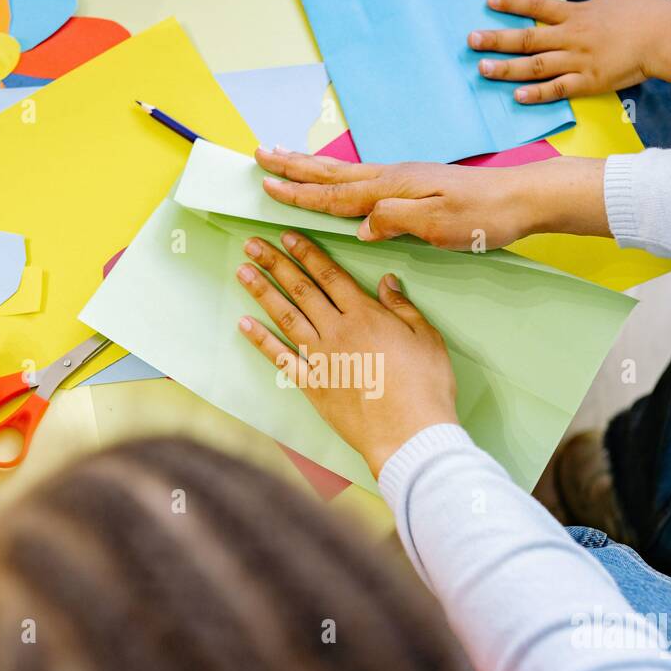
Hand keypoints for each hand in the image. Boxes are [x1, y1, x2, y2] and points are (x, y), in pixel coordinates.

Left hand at [235, 231, 456, 476]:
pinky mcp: (314, 387)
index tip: (288, 237)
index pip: (330, 275)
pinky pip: (281, 360)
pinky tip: (245, 325)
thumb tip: (387, 281)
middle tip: (252, 245)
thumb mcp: (427, 338)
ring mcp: (322, 359)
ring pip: (286, 318)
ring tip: (243, 272)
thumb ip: (403, 308)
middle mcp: (338, 331)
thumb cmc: (426, 386)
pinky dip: (261, 342)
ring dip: (262, 293)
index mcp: (366, 315)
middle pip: (302, 290)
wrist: (409, 433)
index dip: (307, 253)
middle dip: (276, 264)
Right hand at [257, 146, 607, 247]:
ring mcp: (404, 180)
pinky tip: (336, 180)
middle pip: (332, 175)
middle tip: (260, 155)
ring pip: (345, 174)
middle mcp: (393, 178)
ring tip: (284, 158)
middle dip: (295, 168)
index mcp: (393, 188)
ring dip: (311, 168)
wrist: (522, 198)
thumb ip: (395, 220)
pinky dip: (338, 178)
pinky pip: (363, 180)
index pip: (336, 194)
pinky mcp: (414, 186)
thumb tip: (358, 226)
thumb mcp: (439, 224)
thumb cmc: (484, 216)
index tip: (267, 185)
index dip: (300, 193)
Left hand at [470, 0, 670, 102]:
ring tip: (482, 69)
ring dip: (507, 68)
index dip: (513, 3)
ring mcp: (579, 60)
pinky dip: (537, 94)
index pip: (538, 5)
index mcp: (577, 13)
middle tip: (471, 39)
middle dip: (497, 39)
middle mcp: (573, 36)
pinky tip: (516, 97)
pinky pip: (558, 90)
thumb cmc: (648, 10)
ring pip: (536, 65)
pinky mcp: (590, 82)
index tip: (489, 0)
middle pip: (528, 37)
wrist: (668, 37)